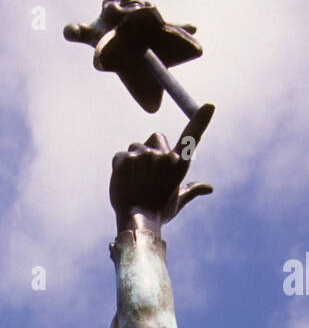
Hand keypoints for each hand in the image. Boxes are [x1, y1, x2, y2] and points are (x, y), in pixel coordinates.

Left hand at [109, 104, 213, 233]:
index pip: (192, 137)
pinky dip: (119, 167)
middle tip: (147, 172)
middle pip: (155, 136)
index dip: (201, 120)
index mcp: (179, 164)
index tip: (209, 105)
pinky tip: (123, 182)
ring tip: (134, 181)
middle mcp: (164, 156)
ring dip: (133, 159)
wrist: (137, 222)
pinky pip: (120, 155)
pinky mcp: (125, 159)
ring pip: (135, 147)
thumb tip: (209, 188)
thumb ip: (192, 189)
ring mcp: (144, 156)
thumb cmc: (159, 211)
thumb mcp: (178, 200)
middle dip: (151, 148)